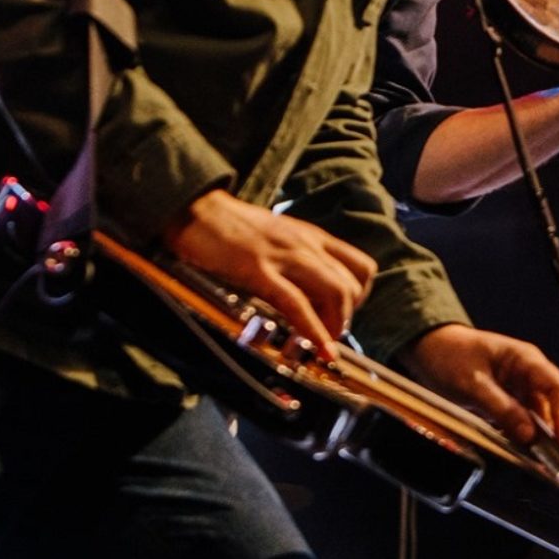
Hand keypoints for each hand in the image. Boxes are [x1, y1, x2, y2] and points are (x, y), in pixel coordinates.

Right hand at [160, 189, 375, 355]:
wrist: (196, 209)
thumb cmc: (232, 227)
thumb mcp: (277, 238)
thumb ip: (297, 260)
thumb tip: (309, 292)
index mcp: (312, 237)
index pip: (362, 267)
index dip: (359, 297)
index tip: (342, 315)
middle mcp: (306, 244)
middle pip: (351, 286)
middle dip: (345, 319)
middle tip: (328, 337)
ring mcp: (284, 256)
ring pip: (334, 293)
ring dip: (334, 326)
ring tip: (322, 346)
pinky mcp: (258, 270)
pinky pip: (296, 304)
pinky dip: (312, 330)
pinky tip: (318, 349)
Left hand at [401, 324, 558, 482]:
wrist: (429, 348)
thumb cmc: (450, 355)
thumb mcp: (472, 382)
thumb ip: (501, 408)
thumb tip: (529, 436)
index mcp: (527, 361)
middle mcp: (530, 378)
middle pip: (558, 412)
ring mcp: (521, 393)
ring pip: (547, 426)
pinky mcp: (510, 408)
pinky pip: (530, 430)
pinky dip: (541, 449)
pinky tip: (558, 465)